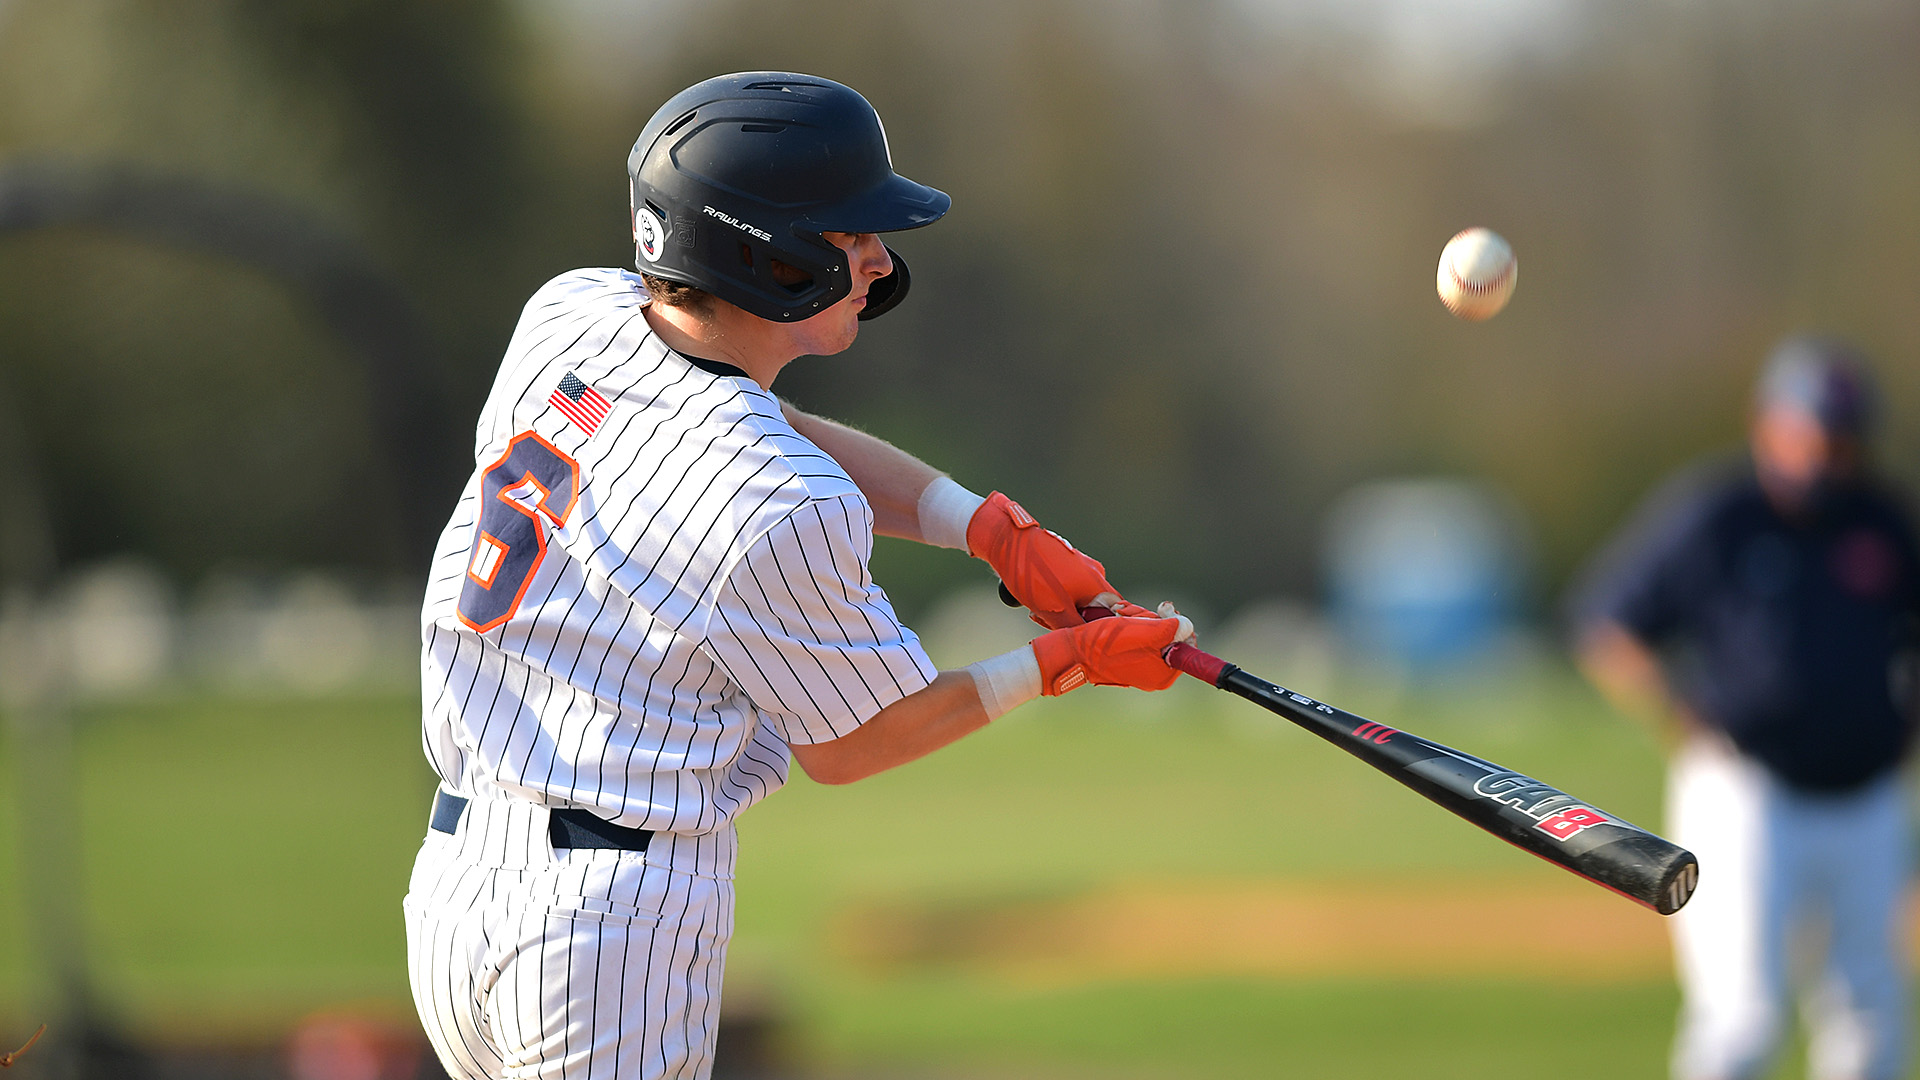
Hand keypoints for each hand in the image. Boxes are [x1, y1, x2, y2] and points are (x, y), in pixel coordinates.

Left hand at [967, 492, 1122, 628]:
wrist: (1009, 541)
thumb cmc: (1033, 574)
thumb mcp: (1054, 610)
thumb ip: (1075, 628)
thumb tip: (1087, 643)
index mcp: (1097, 584)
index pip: (1114, 615)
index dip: (1098, 629)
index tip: (1078, 637)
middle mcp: (1094, 573)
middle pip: (1094, 608)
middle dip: (1074, 621)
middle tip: (1050, 625)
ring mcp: (1080, 565)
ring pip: (1078, 599)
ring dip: (1061, 611)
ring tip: (1037, 613)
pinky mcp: (1065, 562)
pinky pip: (1067, 587)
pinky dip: (1055, 598)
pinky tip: (1036, 601)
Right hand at [1031, 612, 1184, 694]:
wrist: (1072, 651)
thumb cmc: (1104, 644)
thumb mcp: (1142, 632)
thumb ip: (1170, 629)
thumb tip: (1188, 626)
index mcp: (1163, 674)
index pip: (1185, 645)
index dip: (1176, 624)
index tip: (1162, 611)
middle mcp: (1155, 674)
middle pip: (1169, 637)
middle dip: (1151, 619)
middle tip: (1132, 612)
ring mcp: (1141, 666)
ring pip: (1153, 633)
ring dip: (1138, 618)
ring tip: (1120, 614)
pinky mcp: (1128, 658)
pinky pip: (1139, 637)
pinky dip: (1130, 624)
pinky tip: (1118, 617)